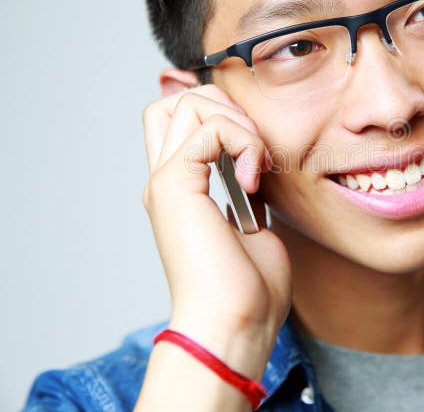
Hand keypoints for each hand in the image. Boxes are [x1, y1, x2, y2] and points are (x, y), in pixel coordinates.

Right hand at [141, 84, 291, 375]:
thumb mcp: (253, 225)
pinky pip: (210, 127)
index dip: (218, 114)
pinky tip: (252, 181)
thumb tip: (255, 166)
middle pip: (178, 100)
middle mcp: (166, 180)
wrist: (235, 323)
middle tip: (257, 152)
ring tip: (256, 165)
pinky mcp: (174, 184)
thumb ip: (247, 190)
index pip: (179, 120)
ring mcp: (166, 180)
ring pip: (190, 102)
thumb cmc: (249, 291)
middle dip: (229, 107)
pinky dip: (243, 142)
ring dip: (239, 123)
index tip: (256, 153)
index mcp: (181, 190)